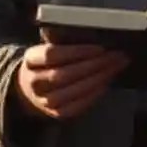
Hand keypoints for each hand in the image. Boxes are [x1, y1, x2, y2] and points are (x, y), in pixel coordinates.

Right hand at [13, 43, 129, 119]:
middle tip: (115, 56)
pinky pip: (77, 106)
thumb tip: (92, 32)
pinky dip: (94, 94)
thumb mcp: (49, 46)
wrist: (32, 88)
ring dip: (97, 79)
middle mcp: (34, 82)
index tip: (99, 48)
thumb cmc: (48, 62)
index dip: (77, 51)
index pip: (52, 54)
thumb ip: (64, 39)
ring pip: (71, 91)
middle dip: (93, 65)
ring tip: (115, 68)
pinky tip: (106, 82)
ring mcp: (44, 100)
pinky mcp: (56, 113)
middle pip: (63, 74)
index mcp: (31, 59)